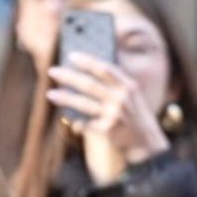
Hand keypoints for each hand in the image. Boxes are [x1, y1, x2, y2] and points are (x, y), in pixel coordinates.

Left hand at [46, 53, 171, 186]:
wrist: (146, 141)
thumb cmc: (134, 114)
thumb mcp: (132, 94)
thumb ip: (115, 82)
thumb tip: (87, 69)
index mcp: (128, 86)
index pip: (105, 69)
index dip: (87, 61)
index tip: (71, 56)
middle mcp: (122, 99)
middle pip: (90, 85)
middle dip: (69, 77)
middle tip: (52, 71)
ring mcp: (114, 115)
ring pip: (84, 104)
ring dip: (65, 98)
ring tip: (50, 94)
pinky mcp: (108, 130)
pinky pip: (85, 123)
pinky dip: (74, 121)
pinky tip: (64, 116)